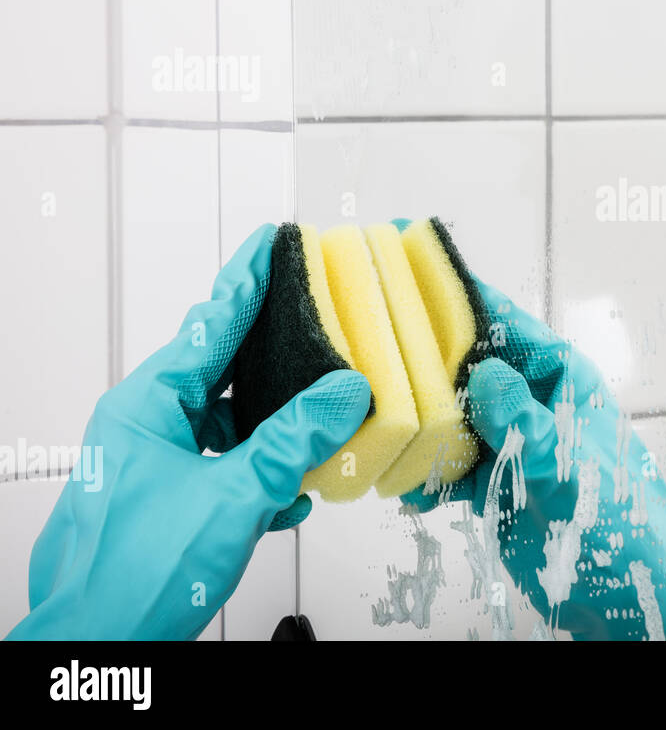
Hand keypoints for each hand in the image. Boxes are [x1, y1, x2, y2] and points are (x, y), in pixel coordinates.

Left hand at [6, 225, 370, 640]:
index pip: (209, 326)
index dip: (246, 283)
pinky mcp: (166, 503)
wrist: (95, 647)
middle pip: (220, 373)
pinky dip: (260, 474)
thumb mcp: (232, 495)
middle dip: (274, 357)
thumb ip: (293, 440)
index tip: (269, 244)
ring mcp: (153, 466)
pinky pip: (222, 469)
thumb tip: (343, 392)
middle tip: (312, 324)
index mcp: (147, 406)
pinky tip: (292, 494)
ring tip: (320, 421)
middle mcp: (145, 427)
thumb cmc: (132, 574)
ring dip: (274, 429)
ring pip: (226, 425)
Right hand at [402, 279, 665, 640]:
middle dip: (434, 365)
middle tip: (384, 353)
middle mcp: (538, 409)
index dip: (474, 302)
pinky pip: (454, 468)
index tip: (429, 275)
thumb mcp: (570, 470)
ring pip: (459, 418)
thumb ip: (526, 422)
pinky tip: (409, 487)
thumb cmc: (623, 531)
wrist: (623, 601)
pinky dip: (430, 475)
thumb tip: (487, 375)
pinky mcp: (500, 487)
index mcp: (568, 387)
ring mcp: (517, 447)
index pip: (515, 329)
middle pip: (477, 369)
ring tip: (386, 425)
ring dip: (426, 425)